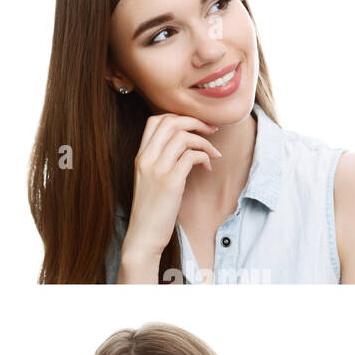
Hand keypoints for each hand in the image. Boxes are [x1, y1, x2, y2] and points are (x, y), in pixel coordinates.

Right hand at [120, 114, 221, 273]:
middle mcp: (146, 159)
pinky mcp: (170, 183)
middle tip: (211, 131)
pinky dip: (204, 157)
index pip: (155, 120)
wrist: (143, 236)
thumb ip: (160, 162)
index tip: (195, 127)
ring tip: (213, 155)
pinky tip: (207, 168)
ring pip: (183, 137)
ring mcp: (157, 170)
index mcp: (140, 157)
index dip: (178, 118)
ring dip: (204, 142)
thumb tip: (184, 148)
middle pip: (170, 122)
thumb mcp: (149, 181)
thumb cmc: (151, 211)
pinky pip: (191, 156)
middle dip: (195, 122)